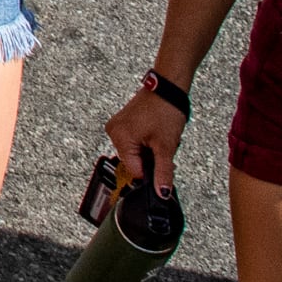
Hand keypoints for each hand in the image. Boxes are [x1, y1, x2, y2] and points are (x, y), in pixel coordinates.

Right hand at [104, 85, 186, 207]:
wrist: (168, 88)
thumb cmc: (166, 110)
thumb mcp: (166, 146)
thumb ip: (163, 173)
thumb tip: (162, 193)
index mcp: (120, 138)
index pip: (133, 170)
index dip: (150, 172)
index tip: (162, 164)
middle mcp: (114, 132)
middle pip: (133, 161)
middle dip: (150, 159)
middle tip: (163, 146)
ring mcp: (117, 125)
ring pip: (135, 152)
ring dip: (148, 150)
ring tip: (159, 137)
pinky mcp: (123, 121)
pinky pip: (133, 141)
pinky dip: (145, 142)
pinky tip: (154, 132)